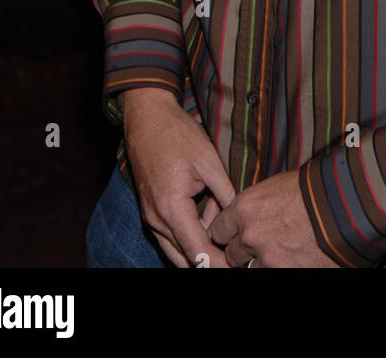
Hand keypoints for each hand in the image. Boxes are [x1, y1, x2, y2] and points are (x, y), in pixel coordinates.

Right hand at [122, 86, 235, 267]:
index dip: (219, 264)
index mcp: (172, 208)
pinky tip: (206, 205)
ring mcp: (150, 217)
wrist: (146, 117)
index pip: (198, 252)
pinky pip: (171, 233)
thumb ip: (224, 194)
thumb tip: (238, 218)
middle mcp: (157, 219)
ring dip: (200, 241)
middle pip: (185, 258)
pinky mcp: (150, 211)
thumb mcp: (209, 161)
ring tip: (219, 208)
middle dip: (210, 257)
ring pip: (177, 248)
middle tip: (235, 251)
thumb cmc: (177, 135)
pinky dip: (190, 230)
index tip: (237, 267)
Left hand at [210, 169, 339, 267]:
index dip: (226, 232)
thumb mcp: (275, 187)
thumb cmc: (312, 188)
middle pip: (231, 252)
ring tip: (277, 250)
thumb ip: (255, 205)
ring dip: (259, 261)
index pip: (218, 229)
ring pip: (249, 267)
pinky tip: (289, 256)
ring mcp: (266, 256)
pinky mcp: (283, 270)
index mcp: (245, 208)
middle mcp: (250, 235)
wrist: (342, 204)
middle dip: (240, 249)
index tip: (230, 235)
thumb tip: (248, 216)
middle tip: (255, 244)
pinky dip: (278, 266)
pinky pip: (270, 271)